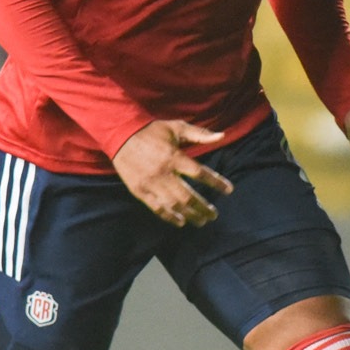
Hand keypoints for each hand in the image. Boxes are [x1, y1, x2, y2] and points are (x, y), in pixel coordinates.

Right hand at [112, 120, 232, 226]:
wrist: (120, 135)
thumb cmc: (151, 131)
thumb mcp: (176, 127)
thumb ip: (199, 134)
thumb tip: (222, 136)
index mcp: (174, 156)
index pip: (200, 173)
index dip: (216, 182)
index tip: (229, 190)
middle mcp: (164, 173)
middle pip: (188, 196)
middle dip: (203, 207)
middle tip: (213, 215)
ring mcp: (151, 184)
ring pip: (174, 205)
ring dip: (190, 215)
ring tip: (201, 221)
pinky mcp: (140, 190)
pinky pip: (156, 208)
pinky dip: (169, 217)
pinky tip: (180, 222)